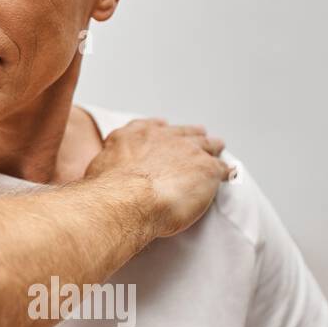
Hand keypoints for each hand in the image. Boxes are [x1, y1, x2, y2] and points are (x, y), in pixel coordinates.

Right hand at [84, 118, 233, 238]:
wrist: (128, 200)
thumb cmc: (108, 190)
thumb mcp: (98, 168)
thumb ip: (108, 164)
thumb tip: (103, 174)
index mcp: (135, 135)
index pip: (151, 126)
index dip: (160, 129)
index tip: (164, 128)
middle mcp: (163, 136)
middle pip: (183, 132)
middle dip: (190, 135)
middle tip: (197, 138)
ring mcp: (187, 150)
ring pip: (206, 144)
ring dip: (211, 147)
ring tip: (217, 147)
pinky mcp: (206, 169)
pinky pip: (222, 168)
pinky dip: (225, 171)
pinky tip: (229, 174)